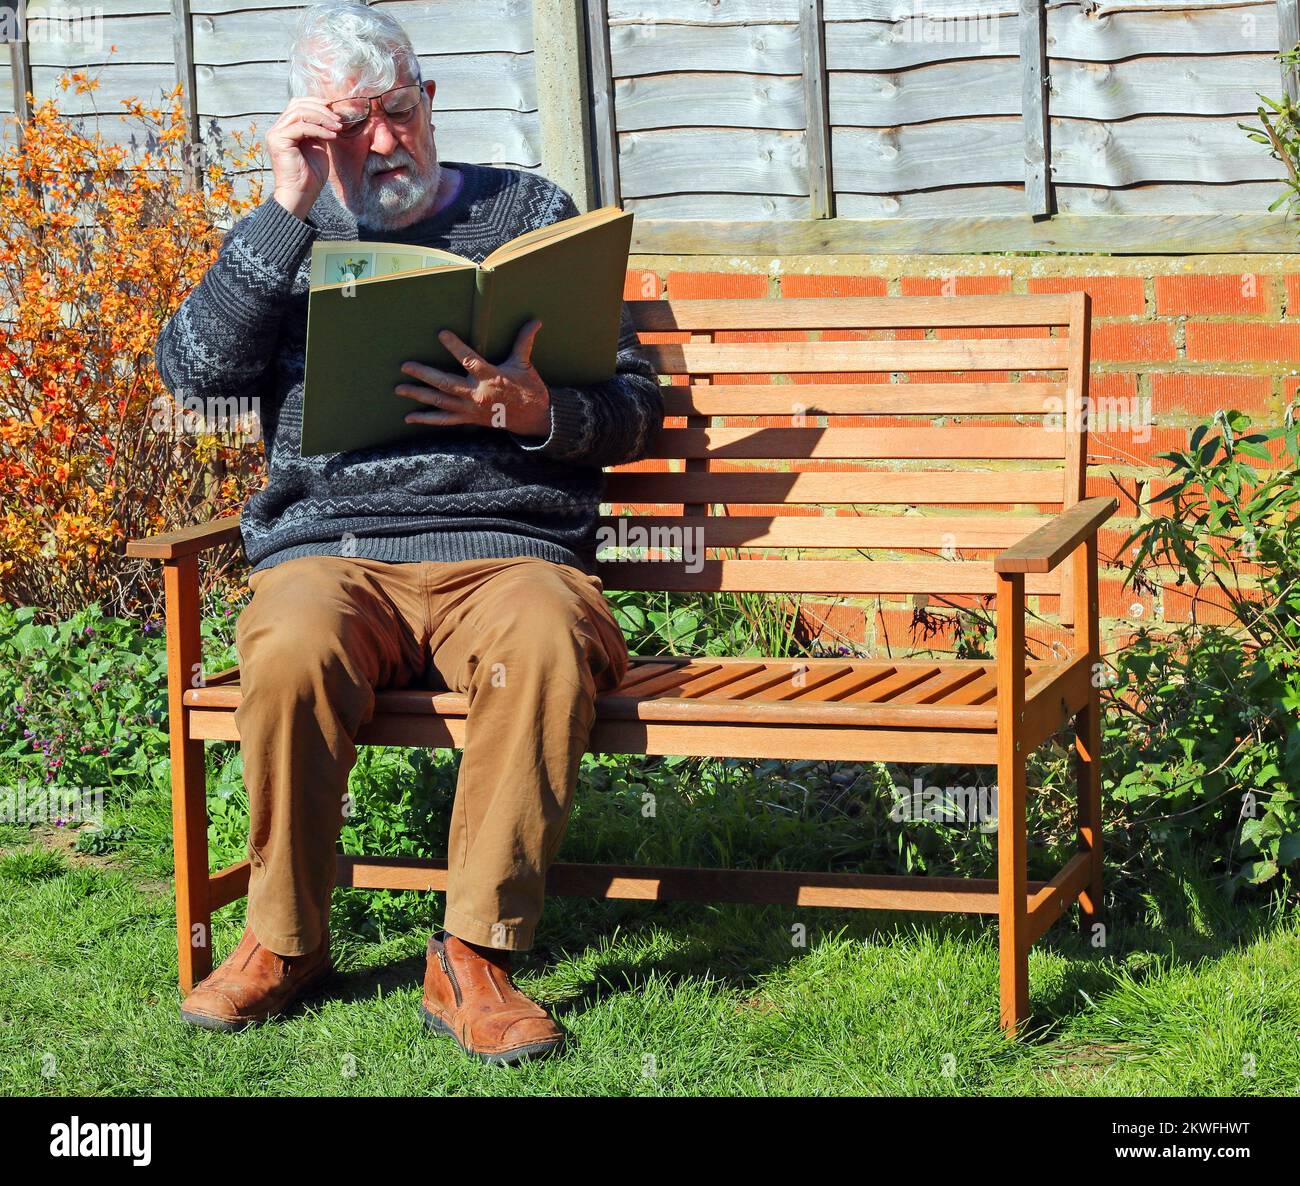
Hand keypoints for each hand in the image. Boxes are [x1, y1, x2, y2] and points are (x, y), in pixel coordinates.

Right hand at [267, 97, 342, 219]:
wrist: (302, 194)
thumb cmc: (310, 175)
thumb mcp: (318, 146)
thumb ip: (319, 129)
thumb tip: (330, 114)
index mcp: (285, 128)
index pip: (298, 105)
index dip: (316, 103)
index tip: (335, 109)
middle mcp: (277, 128)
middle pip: (298, 105)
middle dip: (321, 109)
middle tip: (339, 120)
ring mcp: (275, 133)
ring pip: (299, 113)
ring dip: (322, 118)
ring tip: (337, 128)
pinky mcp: (278, 140)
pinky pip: (301, 127)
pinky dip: (319, 129)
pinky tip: (332, 136)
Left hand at [395, 319, 551, 437]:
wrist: (534, 418)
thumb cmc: (528, 389)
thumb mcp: (525, 364)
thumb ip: (524, 342)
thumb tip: (534, 322)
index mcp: (490, 377)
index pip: (469, 360)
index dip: (455, 347)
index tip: (441, 334)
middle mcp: (476, 394)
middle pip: (445, 383)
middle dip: (424, 374)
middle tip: (406, 366)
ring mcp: (470, 408)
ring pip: (440, 401)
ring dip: (419, 395)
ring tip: (399, 389)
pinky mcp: (469, 418)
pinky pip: (444, 420)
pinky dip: (427, 419)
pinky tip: (409, 417)